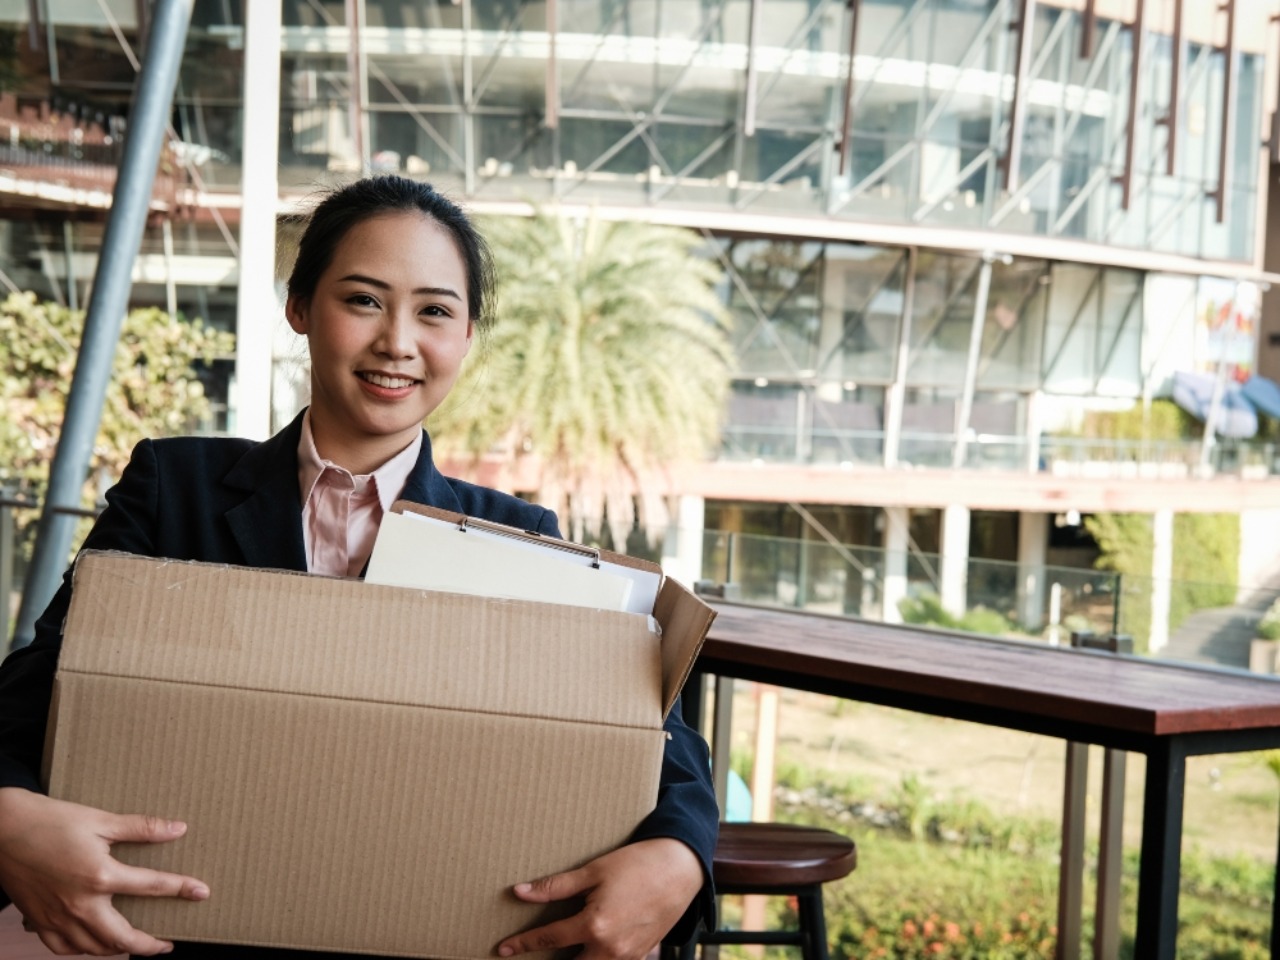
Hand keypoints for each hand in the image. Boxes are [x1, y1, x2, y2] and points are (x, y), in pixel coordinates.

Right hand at [0, 787, 208, 955]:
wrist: (0, 829)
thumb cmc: (50, 820)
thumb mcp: (100, 820)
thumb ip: (141, 828)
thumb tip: (178, 829)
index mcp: (100, 876)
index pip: (152, 886)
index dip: (181, 889)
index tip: (201, 893)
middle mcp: (79, 904)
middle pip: (122, 938)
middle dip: (148, 945)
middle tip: (166, 945)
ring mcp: (56, 917)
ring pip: (92, 949)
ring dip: (116, 950)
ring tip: (132, 945)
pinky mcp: (38, 920)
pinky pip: (62, 948)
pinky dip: (81, 951)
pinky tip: (90, 944)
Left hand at [497, 838, 702, 959]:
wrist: (681, 870)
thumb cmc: (637, 864)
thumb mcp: (593, 871)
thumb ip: (555, 886)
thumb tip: (519, 892)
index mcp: (594, 926)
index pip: (549, 940)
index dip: (522, 944)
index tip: (503, 949)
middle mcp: (609, 948)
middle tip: (529, 956)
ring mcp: (627, 956)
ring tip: (561, 953)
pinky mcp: (640, 956)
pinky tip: (591, 950)